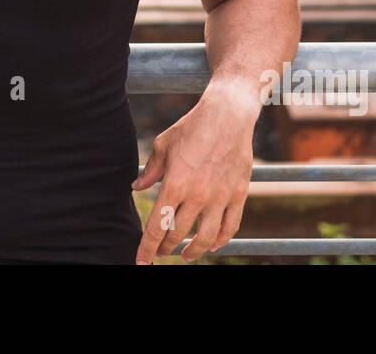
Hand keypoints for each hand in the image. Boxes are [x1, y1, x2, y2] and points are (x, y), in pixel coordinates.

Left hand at [131, 80, 261, 263]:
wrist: (228, 115)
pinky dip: (221, 240)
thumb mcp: (163, 145)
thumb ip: (151, 170)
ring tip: (185, 255)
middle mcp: (197, 195)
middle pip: (178, 236)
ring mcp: (220, 197)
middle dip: (165, 249)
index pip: (157, 227)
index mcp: (174, 184)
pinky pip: (230, 226)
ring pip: (206, 238)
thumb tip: (137, 187)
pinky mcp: (238, 194)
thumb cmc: (192, 127)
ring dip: (193, 251)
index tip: (141, 261)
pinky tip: (213, 244)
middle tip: (161, 252)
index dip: (147, 248)